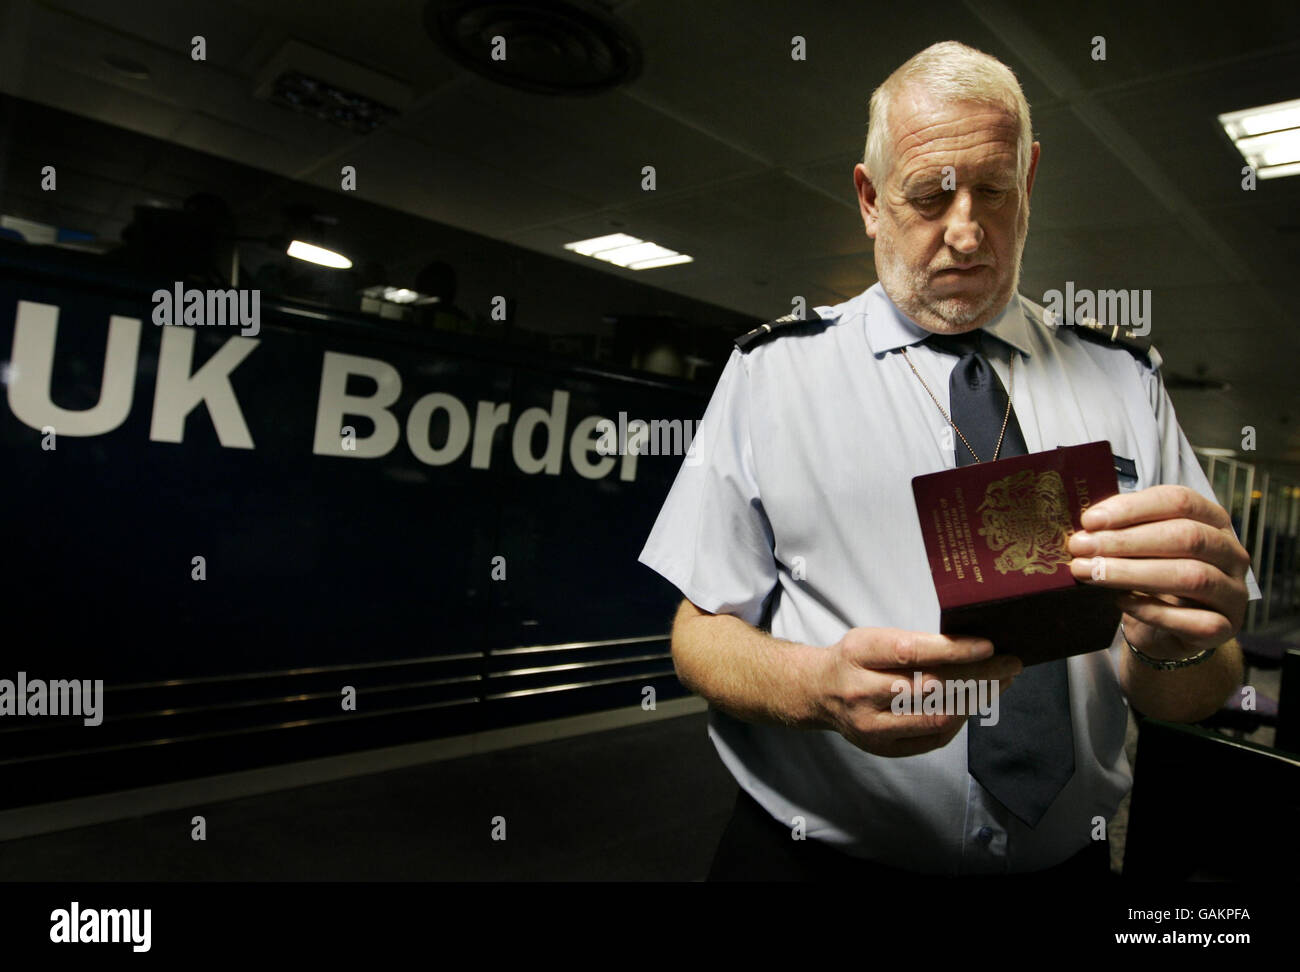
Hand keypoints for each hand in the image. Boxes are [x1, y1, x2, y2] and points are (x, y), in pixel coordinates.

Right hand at [817, 628, 1021, 757]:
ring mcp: (871, 726)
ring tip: (1001, 682)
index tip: (988, 645)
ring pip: (936, 716)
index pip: (910, 652)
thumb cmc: (855, 660)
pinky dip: (960, 718)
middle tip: (1010, 664)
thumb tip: (972, 645)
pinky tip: (975, 702)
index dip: (952, 650)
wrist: (818, 693)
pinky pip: (933, 737)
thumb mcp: (872, 638)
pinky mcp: (883, 748)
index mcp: (858, 654)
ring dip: (976, 699)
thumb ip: (912, 643)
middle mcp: (861, 692)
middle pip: (929, 688)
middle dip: (978, 675)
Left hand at [1067, 485, 1250, 658]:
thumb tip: (1085, 527)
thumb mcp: (1140, 549)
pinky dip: (1152, 611)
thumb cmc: (1151, 580)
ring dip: (1133, 573)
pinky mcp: (1224, 629)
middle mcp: (1231, 553)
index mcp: (1213, 521)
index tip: (1090, 520)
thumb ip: (1121, 532)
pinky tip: (1121, 601)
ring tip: (1090, 573)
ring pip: (1192, 577)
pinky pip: (1193, 620)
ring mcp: (1233, 593)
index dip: (1133, 508)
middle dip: (1127, 541)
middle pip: (1187, 537)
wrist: (1165, 631)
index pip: (1180, 501)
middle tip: (1082, 547)